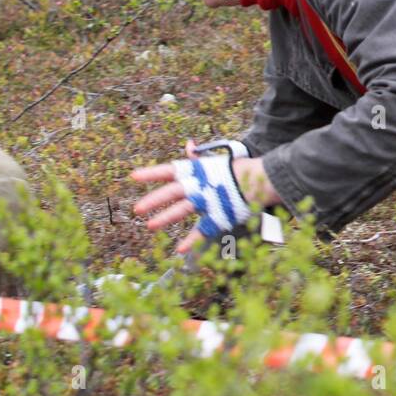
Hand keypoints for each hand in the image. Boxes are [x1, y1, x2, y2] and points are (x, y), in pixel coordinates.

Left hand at [131, 143, 276, 253]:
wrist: (263, 179)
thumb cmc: (238, 168)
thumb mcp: (217, 159)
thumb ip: (199, 157)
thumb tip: (188, 145)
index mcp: (197, 170)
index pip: (170, 170)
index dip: (151, 173)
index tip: (133, 177)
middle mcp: (199, 185)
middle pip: (172, 192)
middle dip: (153, 200)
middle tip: (137, 209)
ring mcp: (208, 201)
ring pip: (182, 210)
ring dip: (165, 218)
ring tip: (150, 226)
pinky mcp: (218, 216)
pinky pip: (202, 230)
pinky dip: (192, 241)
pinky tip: (180, 249)